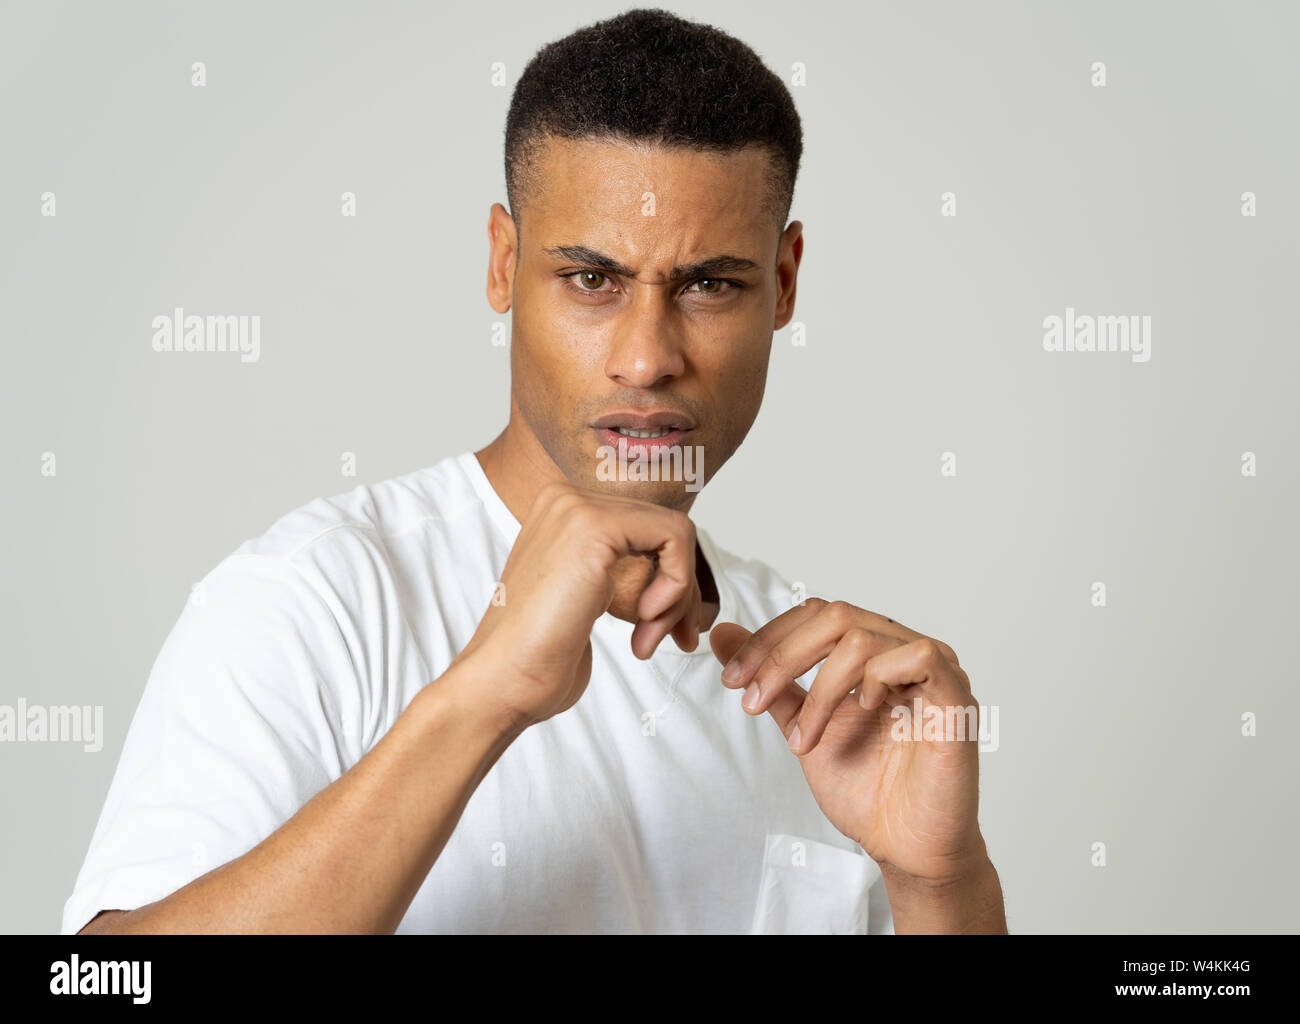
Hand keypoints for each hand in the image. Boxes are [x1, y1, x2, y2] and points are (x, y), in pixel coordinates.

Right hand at [451, 481, 703, 728]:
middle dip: (679, 591)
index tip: (667, 628)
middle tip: (670, 637)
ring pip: (674, 534)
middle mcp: (566, 499)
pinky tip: (646, 619)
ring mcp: (576, 508)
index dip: (671, 581)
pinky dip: (676, 585)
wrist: (503, 682)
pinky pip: (674, 537)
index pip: (647, 529)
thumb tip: (681, 573)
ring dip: (677, 596)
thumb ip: (619, 571)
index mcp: (562, 512)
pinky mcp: (593, 527)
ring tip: (648, 638)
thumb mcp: (586, 597)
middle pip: (664, 531)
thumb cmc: (539, 656)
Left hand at [710, 598, 985, 885]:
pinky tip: (863, 710)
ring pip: (863, 636)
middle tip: (752, 698)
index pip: (817, 615)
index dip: (769, 639)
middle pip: (836, 615)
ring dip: (818, 688)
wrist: (904, 847)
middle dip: (782, 655)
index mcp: (873, 652)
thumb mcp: (802, 725)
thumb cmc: (866, 790)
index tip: (732, 679)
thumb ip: (772, 681)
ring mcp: (935, 671)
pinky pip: (919, 656)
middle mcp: (903, 652)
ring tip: (803, 738)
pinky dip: (877, 678)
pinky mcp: (956, 697)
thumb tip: (723, 635)